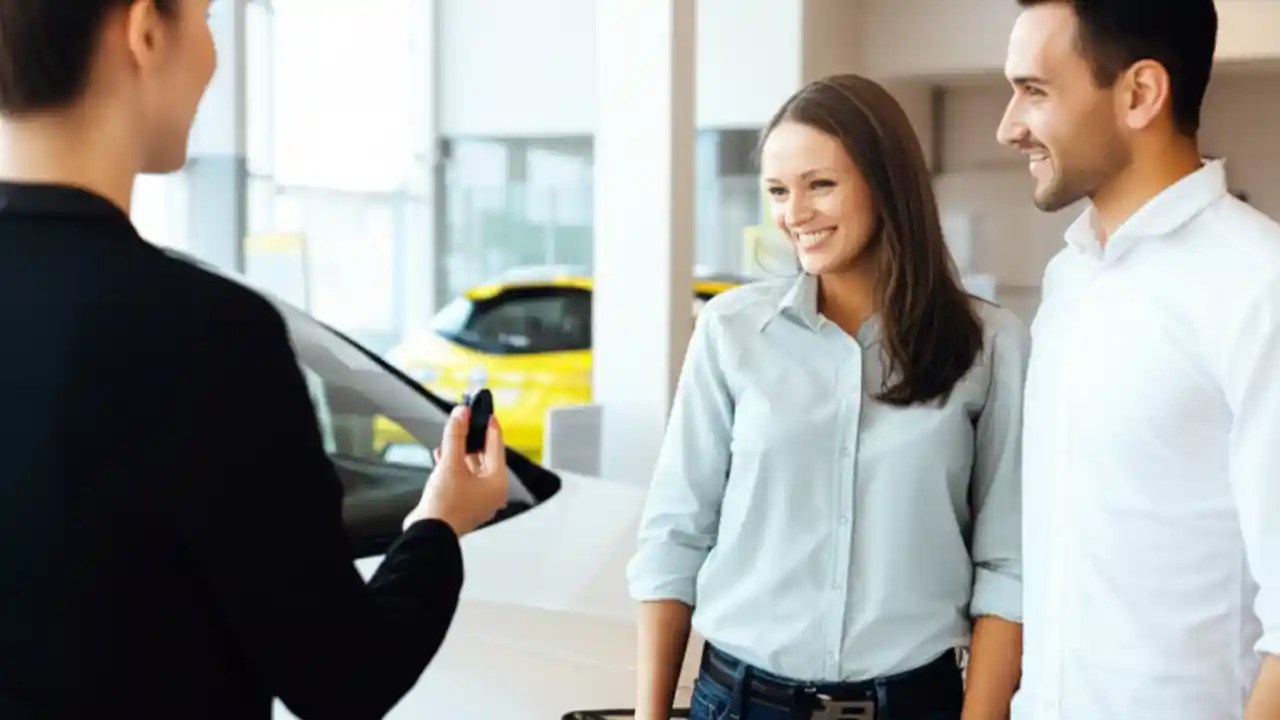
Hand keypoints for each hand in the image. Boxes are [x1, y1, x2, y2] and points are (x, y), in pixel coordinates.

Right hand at [402, 405, 507, 536]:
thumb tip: (461, 414)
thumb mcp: (451, 464)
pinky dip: (454, 466)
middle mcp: (491, 492)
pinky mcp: (462, 503)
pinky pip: (462, 478)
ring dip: (461, 452)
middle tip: (466, 421)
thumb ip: (456, 436)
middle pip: (485, 457)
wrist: (427, 534)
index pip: (497, 447)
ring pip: (472, 468)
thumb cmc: (445, 506)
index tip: (486, 413)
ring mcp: (477, 500)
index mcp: (497, 483)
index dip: (490, 427)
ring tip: (452, 435)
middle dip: (472, 439)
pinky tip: (442, 455)